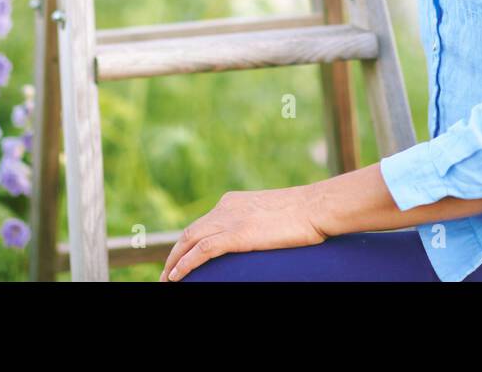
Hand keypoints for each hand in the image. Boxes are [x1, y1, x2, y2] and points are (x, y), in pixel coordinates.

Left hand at [159, 186, 326, 281]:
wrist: (316, 207)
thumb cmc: (304, 213)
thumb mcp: (271, 214)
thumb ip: (255, 222)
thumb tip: (254, 237)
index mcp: (232, 201)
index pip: (202, 223)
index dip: (188, 242)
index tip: (180, 257)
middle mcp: (225, 207)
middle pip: (190, 231)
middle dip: (174, 253)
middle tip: (166, 273)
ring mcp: (230, 219)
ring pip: (189, 241)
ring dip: (174, 262)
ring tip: (166, 279)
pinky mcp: (236, 234)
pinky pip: (202, 251)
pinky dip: (185, 264)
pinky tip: (177, 276)